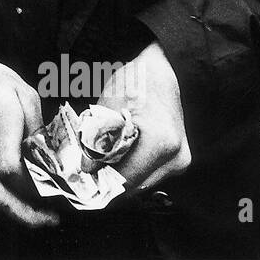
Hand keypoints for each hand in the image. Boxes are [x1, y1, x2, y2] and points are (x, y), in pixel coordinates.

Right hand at [0, 53, 60, 227]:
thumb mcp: (26, 95)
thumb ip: (39, 129)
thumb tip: (51, 156)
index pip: (10, 170)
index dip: (32, 188)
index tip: (54, 193)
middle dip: (23, 215)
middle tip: (47, 220)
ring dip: (14, 209)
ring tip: (37, 213)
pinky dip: (1, 194)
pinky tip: (18, 193)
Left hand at [96, 42, 191, 191]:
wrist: (166, 71)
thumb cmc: (136, 82)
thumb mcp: (108, 108)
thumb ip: (96, 143)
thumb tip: (85, 170)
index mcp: (159, 145)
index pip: (123, 182)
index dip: (99, 186)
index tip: (79, 186)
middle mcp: (175, 160)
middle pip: (133, 188)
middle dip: (107, 185)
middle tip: (85, 179)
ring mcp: (180, 162)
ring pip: (141, 185)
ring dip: (119, 180)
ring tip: (98, 168)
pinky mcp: (179, 162)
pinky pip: (149, 176)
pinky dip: (131, 172)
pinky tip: (116, 161)